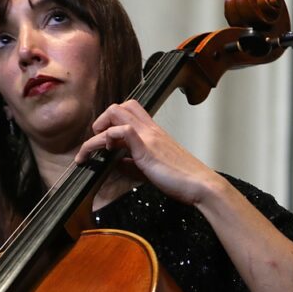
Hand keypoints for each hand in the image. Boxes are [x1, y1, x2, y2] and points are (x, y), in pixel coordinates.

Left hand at [75, 101, 220, 205]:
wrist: (201, 185)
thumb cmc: (182, 178)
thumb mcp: (152, 169)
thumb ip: (133, 164)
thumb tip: (117, 163)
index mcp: (153, 133)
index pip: (130, 111)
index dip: (112, 121)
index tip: (106, 140)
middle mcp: (150, 130)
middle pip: (120, 106)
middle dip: (102, 120)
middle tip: (98, 141)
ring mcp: (148, 136)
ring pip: (116, 112)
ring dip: (98, 129)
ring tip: (91, 148)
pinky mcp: (147, 148)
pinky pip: (123, 131)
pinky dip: (109, 137)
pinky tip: (108, 151)